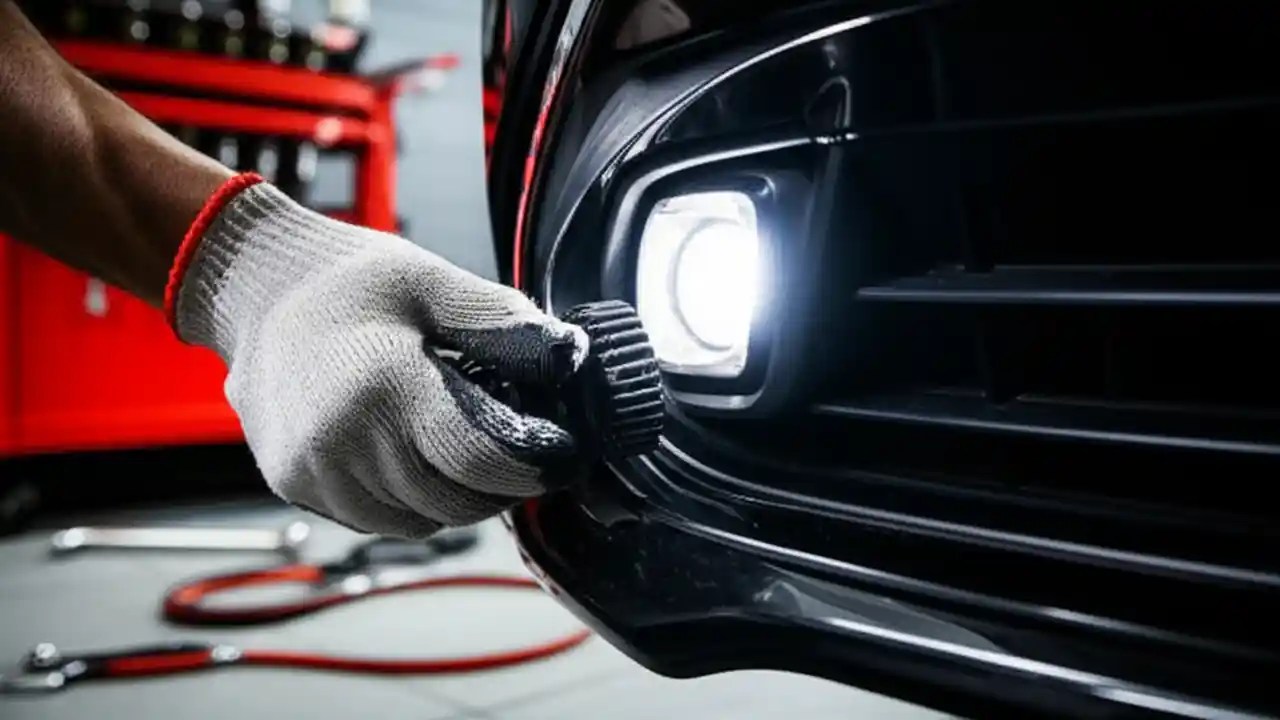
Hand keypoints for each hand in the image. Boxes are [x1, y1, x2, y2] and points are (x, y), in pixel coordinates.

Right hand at [172, 180, 587, 537]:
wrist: (256, 290)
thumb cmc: (352, 283)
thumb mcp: (436, 283)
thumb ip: (505, 325)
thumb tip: (571, 356)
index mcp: (385, 386)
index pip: (481, 462)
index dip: (532, 466)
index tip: (560, 453)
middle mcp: (343, 441)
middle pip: (456, 504)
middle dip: (499, 484)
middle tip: (515, 448)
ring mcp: (314, 471)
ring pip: (420, 522)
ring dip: (455, 497)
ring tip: (462, 447)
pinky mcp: (294, 486)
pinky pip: (378, 520)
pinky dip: (410, 502)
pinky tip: (412, 454)